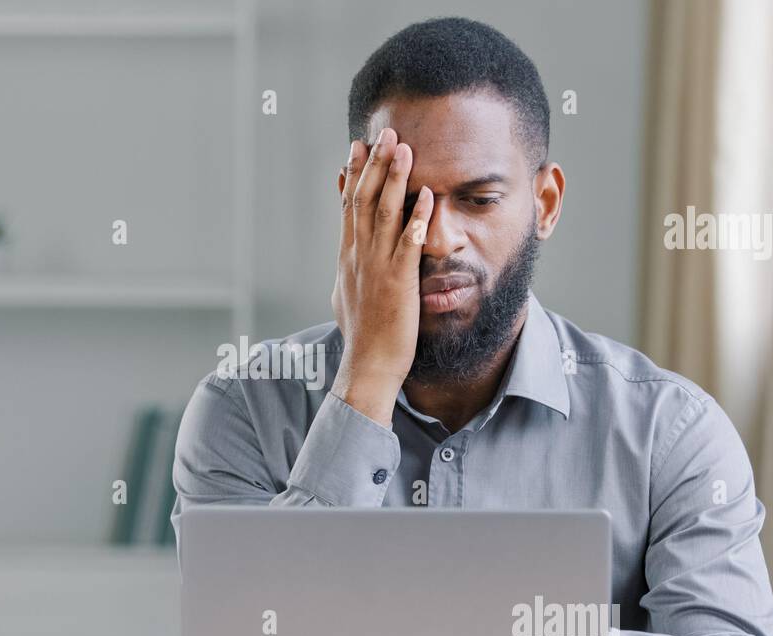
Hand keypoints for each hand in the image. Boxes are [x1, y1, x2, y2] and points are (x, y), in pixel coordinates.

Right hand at [330, 127, 432, 425]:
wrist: (368, 366)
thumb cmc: (362, 336)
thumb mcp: (347, 297)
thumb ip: (349, 272)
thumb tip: (345, 259)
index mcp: (347, 258)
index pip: (348, 206)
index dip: (353, 174)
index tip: (357, 147)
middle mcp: (358, 256)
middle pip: (363, 199)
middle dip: (374, 163)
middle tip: (383, 132)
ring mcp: (377, 267)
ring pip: (383, 213)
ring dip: (394, 178)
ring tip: (402, 147)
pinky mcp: (398, 281)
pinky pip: (409, 242)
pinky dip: (417, 217)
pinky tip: (427, 194)